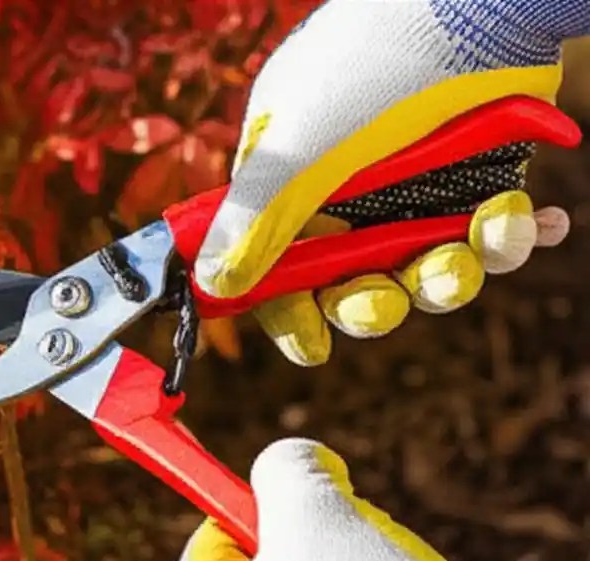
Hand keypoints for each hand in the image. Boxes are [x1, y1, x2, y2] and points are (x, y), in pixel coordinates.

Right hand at [195, 0, 589, 365]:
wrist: (473, 11)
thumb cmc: (368, 71)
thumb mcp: (295, 152)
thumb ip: (253, 223)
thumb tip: (208, 282)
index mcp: (289, 180)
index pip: (276, 263)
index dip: (290, 310)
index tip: (311, 345)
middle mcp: (349, 189)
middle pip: (352, 279)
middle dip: (371, 302)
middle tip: (383, 302)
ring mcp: (415, 184)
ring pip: (425, 265)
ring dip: (447, 275)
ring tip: (467, 253)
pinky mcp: (478, 175)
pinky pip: (492, 232)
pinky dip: (512, 236)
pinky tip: (534, 225)